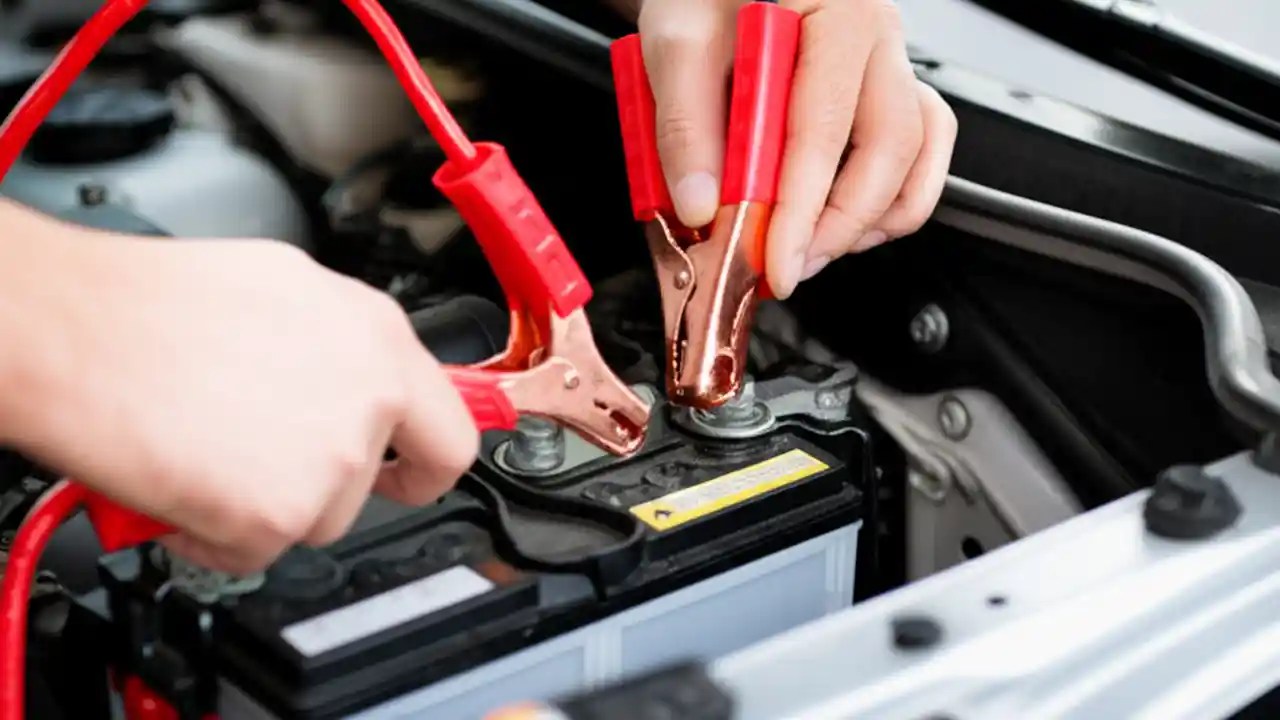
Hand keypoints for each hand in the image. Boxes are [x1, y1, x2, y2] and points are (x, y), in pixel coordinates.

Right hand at [0, 217, 477, 573]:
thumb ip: (334, 347)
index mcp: (376, 334)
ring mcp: (331, 457)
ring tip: (208, 454)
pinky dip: (215, 536)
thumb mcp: (278, 291)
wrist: (70, 331)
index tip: (406, 473)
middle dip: (328, 490)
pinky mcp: (279, 510)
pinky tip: (183, 484)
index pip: (450, 428)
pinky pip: (258, 553)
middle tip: (278, 476)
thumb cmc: (146, 305)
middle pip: (376, 486)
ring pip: (317, 520)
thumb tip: (348, 378)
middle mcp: (368, 394)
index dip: (422, 462)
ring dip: (265, 505)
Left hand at [635, 0, 956, 296]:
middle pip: (892, 149)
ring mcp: (893, 67)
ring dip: (868, 221)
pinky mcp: (891, 94)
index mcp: (836, 13)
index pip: (826, 128)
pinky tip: (839, 224)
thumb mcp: (676, 42)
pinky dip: (887, 204)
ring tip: (808, 249)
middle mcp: (879, 38)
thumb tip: (703, 204)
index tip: (775, 261)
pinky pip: (919, 156)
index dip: (802, 210)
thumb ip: (684, 124)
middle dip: (839, 227)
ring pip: (916, 159)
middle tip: (788, 267)